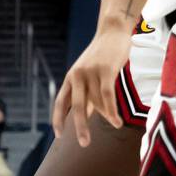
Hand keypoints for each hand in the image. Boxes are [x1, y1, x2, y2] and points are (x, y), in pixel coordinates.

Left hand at [52, 28, 129, 145]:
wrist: (112, 32)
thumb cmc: (102, 56)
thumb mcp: (89, 75)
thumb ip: (88, 94)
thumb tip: (88, 115)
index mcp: (70, 78)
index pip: (61, 102)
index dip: (58, 119)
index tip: (59, 135)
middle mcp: (77, 76)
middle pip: (77, 106)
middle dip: (79, 127)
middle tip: (84, 143)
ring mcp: (91, 72)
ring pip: (97, 102)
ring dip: (107, 116)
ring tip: (115, 124)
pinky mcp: (105, 70)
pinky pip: (108, 96)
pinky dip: (112, 111)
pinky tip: (117, 122)